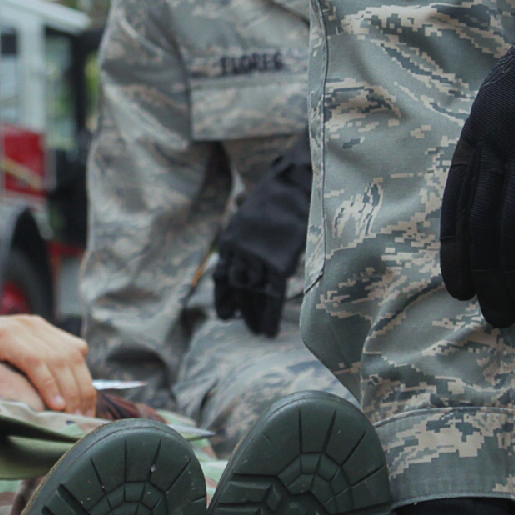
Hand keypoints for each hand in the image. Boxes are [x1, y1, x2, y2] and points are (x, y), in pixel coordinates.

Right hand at [0, 316, 92, 411]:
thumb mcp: (8, 372)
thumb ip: (35, 378)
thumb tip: (67, 408)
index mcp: (40, 331)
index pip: (77, 358)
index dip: (86, 387)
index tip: (87, 417)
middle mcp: (34, 325)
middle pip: (73, 359)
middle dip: (82, 392)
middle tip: (82, 423)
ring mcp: (17, 326)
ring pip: (59, 359)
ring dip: (69, 391)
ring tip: (70, 418)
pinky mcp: (1, 333)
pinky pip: (35, 360)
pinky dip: (47, 383)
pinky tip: (53, 404)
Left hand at [212, 130, 311, 339]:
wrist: (292, 184)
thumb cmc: (277, 190)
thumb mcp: (252, 202)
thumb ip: (246, 213)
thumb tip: (240, 202)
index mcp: (232, 238)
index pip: (222, 274)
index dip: (222, 295)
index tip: (224, 312)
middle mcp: (240, 251)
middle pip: (237, 287)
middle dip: (238, 307)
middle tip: (238, 323)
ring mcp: (258, 259)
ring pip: (252, 295)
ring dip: (254, 315)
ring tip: (256, 331)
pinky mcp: (278, 264)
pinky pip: (271, 295)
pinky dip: (269, 314)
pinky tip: (268, 330)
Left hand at [436, 0, 514, 330]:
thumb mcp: (505, 118)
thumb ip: (501, 161)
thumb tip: (505, 214)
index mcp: (474, 140)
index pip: (457, 209)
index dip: (457, 255)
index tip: (462, 292)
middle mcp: (493, 146)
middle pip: (486, 229)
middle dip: (494, 281)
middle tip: (504, 319)